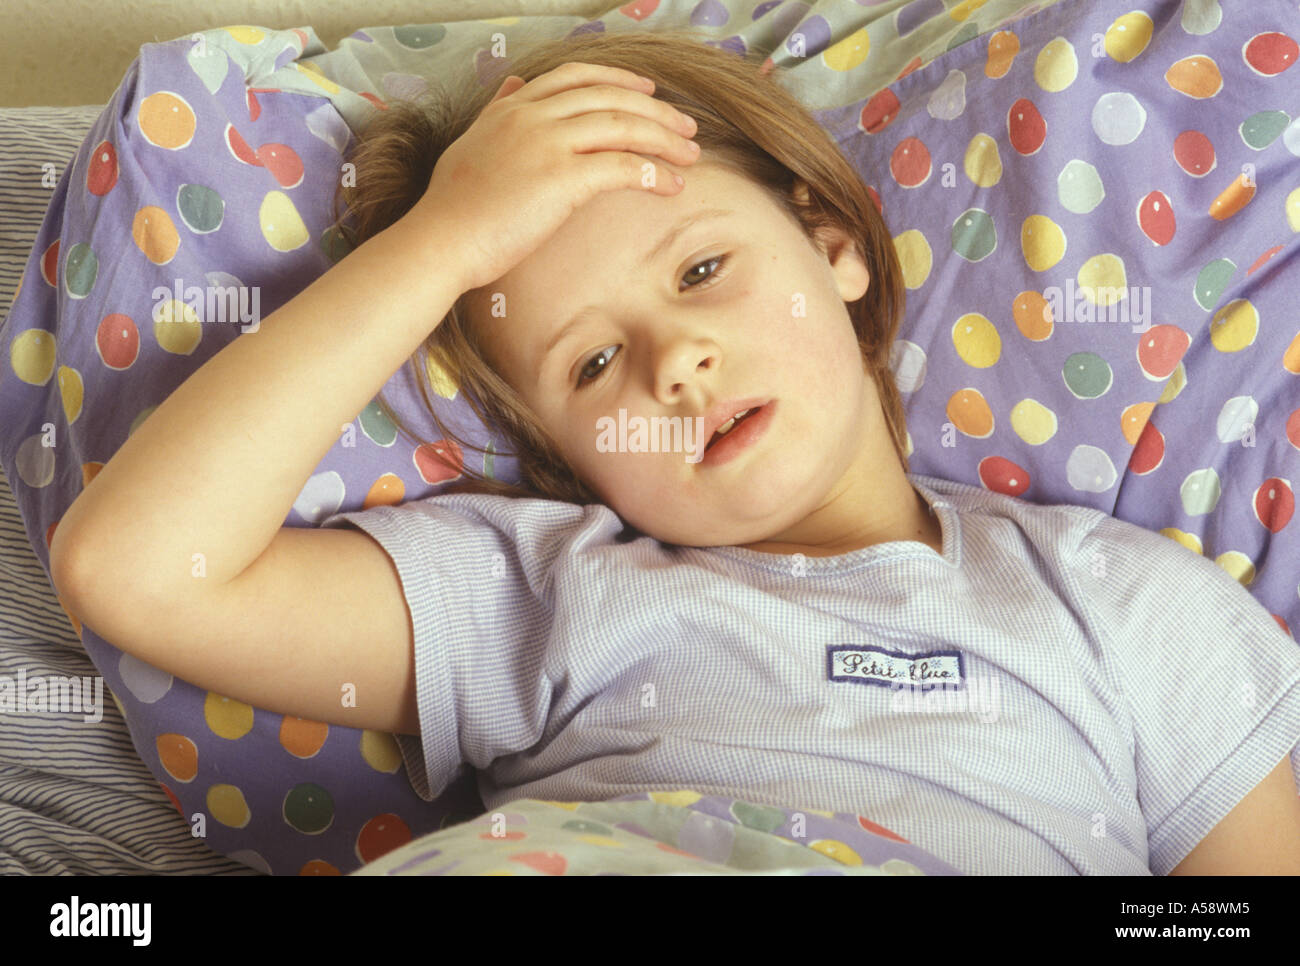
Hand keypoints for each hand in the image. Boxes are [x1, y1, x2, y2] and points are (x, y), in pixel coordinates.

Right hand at [404, 62, 701, 293]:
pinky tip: (671, 186)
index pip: (575, 77)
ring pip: (623, 125)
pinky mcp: (561, 177)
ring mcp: (547, 143)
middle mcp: (531, 116)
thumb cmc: (453, 210)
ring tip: (690, 154)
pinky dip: (653, 173)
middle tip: (685, 127)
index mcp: (512, 108)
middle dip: (655, 109)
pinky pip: (622, 166)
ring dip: (664, 139)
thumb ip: (497, 113)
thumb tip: (514, 85)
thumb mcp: (472, 145)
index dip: (619, 79)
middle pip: (609, 96)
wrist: (440, 242)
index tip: (648, 89)